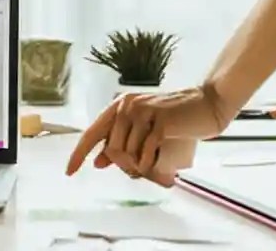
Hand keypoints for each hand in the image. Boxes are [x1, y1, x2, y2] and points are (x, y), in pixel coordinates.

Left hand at [66, 84, 229, 182]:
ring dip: (141, 164)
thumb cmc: (176, 120)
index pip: (92, 133)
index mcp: (120, 106)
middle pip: (113, 150)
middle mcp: (127, 106)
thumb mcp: (144, 130)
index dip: (79, 153)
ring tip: (156, 158)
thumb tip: (99, 162)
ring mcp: (143, 112)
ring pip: (128, 154)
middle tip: (144, 166)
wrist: (207, 104)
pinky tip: (160, 158)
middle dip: (126, 165)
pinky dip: (151, 163)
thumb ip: (122, 142)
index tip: (69, 172)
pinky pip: (145, 154)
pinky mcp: (159, 121)